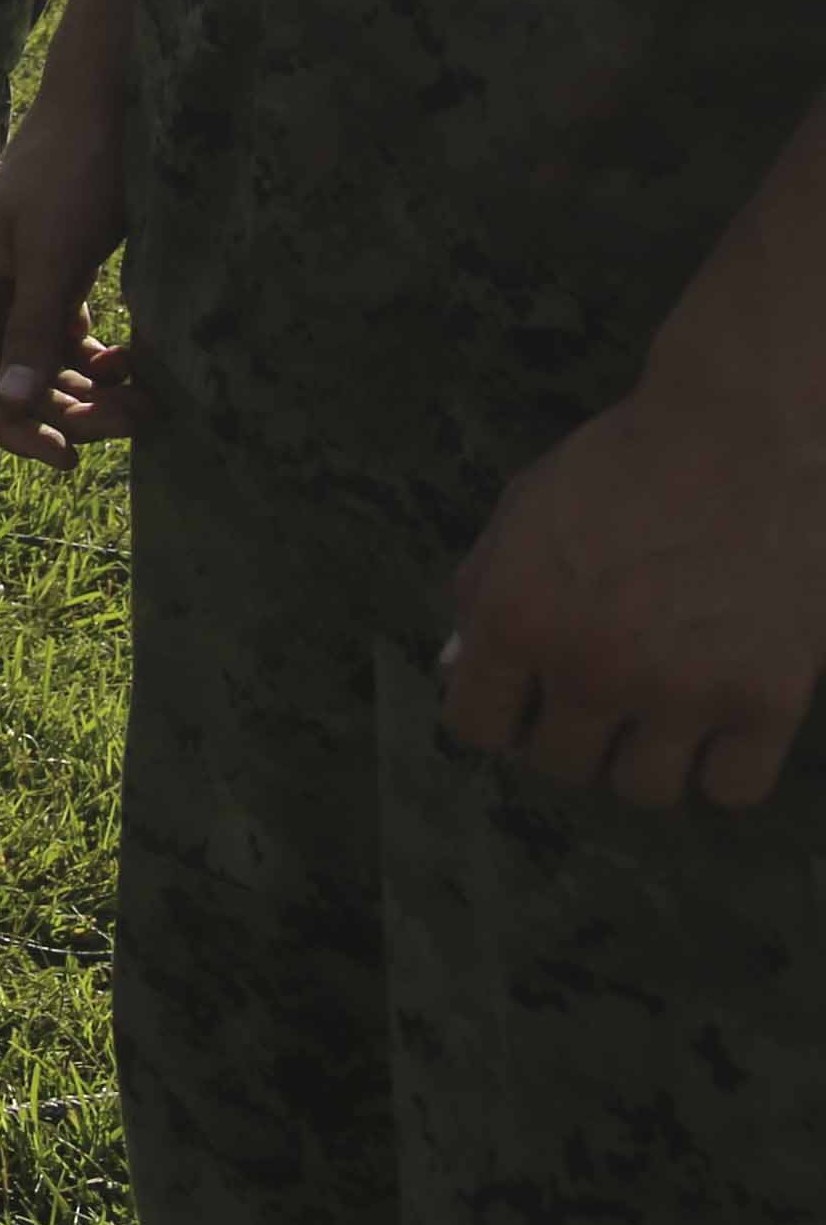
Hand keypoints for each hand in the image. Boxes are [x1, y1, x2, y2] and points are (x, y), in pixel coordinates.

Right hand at [0, 61, 137, 464]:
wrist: (107, 104)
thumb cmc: (72, 171)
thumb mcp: (54, 255)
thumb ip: (33, 330)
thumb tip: (15, 403)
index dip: (7, 423)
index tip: (65, 453)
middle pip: (9, 378)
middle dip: (65, 409)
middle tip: (129, 423)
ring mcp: (20, 282)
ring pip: (43, 364)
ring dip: (88, 392)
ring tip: (146, 403)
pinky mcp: (57, 275)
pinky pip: (69, 340)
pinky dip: (100, 362)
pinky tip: (134, 366)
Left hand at [444, 374, 825, 807]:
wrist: (746, 434)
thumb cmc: (626, 464)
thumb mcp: (524, 513)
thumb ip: (485, 590)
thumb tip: (458, 666)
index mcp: (516, 620)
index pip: (475, 727)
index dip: (498, 713)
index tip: (524, 697)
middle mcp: (590, 668)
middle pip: (557, 765)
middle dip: (569, 732)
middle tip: (600, 690)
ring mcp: (682, 694)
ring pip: (642, 791)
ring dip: (644, 757)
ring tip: (660, 707)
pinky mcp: (766, 702)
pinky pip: (731, 790)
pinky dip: (724, 768)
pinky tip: (722, 722)